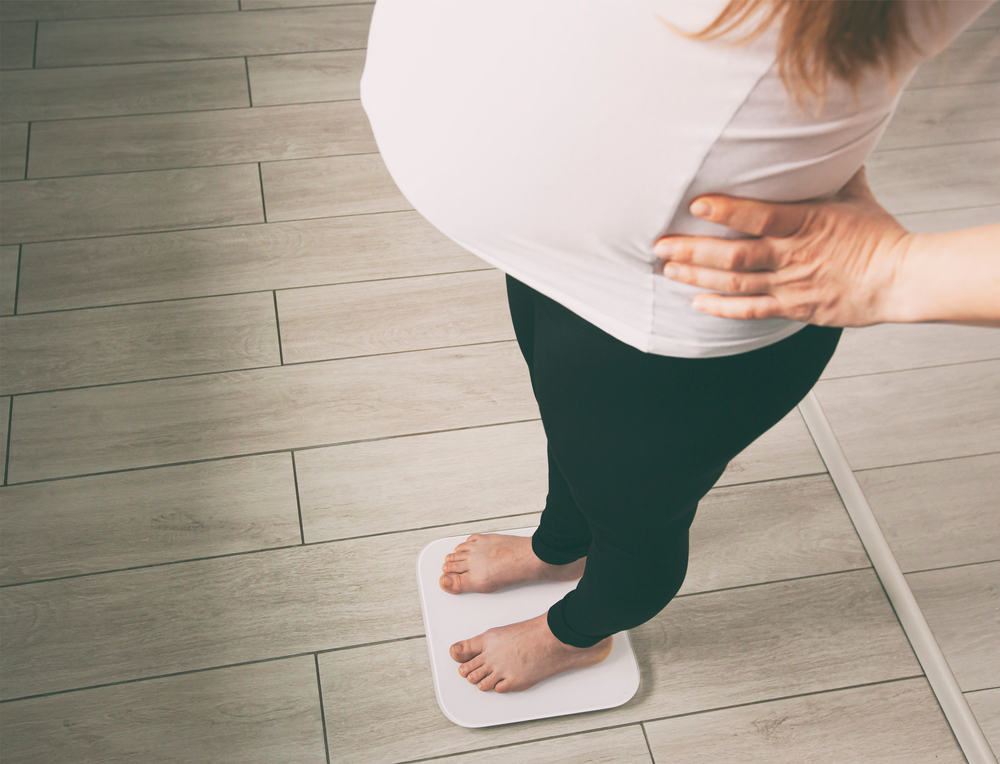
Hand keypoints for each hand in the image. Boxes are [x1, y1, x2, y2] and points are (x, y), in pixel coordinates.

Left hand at [654, 167, 914, 326]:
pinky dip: (722, 309)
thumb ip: (831, 171)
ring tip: (668, 268)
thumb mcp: (855, 195)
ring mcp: (791, 284)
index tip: (695, 204)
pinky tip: (697, 304)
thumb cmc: (879, 236)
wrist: (901, 280)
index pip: (760, 216)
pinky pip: (751, 310)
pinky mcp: (794, 308)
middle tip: (660, 244)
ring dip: (697, 277)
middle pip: (735, 255)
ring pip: (735, 283)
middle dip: (692, 250)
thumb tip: (825, 139)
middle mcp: (793, 255)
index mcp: (807, 222)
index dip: (726, 212)